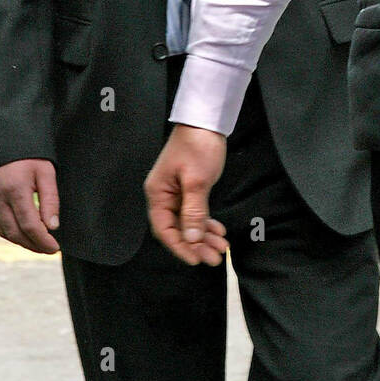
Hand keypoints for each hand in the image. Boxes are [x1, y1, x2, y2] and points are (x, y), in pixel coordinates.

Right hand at [0, 158, 60, 254]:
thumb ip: (50, 200)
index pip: (29, 225)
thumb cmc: (30, 155)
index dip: (43, 240)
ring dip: (21, 242)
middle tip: (49, 249)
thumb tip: (52, 227)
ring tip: (38, 244)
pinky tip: (22, 235)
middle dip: (33, 245)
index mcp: (15, 190)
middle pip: (15, 232)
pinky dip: (9, 233)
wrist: (4, 139)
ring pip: (4, 231)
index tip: (55, 248)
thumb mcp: (46, 172)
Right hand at [144, 124, 228, 265]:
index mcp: (158, 193)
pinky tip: (218, 231)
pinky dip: (206, 222)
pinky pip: (195, 211)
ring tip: (221, 248)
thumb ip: (193, 212)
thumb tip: (191, 240)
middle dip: (196, 245)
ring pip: (188, 222)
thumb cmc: (197, 145)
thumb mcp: (197, 181)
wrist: (206, 120)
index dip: (179, 247)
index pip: (164, 229)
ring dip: (203, 236)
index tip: (195, 259)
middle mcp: (163, 195)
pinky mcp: (189, 187)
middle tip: (215, 258)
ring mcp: (176, 191)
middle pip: (177, 228)